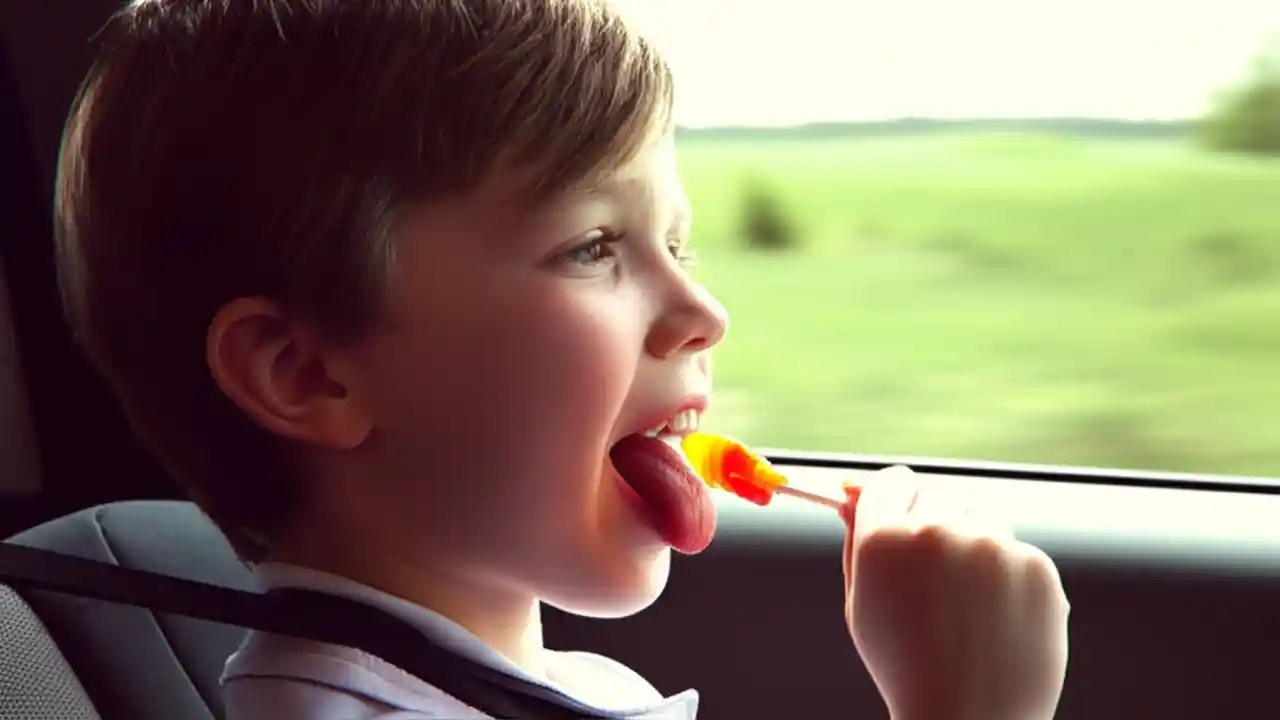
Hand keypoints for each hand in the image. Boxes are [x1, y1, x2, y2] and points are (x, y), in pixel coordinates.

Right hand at [841, 468, 1069, 719]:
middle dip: (934, 525)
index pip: (894, 481)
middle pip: (938, 497)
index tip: (902, 511)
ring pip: (982, 521)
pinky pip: (1018, 553)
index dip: (896, 498)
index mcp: (884, 537)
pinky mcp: (1036, 566)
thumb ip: (856, 542)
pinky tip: (996, 619)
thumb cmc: (905, 668)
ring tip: (965, 607)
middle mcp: (937, 530)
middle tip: (933, 578)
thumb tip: (855, 496)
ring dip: (974, 549)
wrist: (967, 719)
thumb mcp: (862, 604)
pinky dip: (1008, 578)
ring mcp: (992, 545)